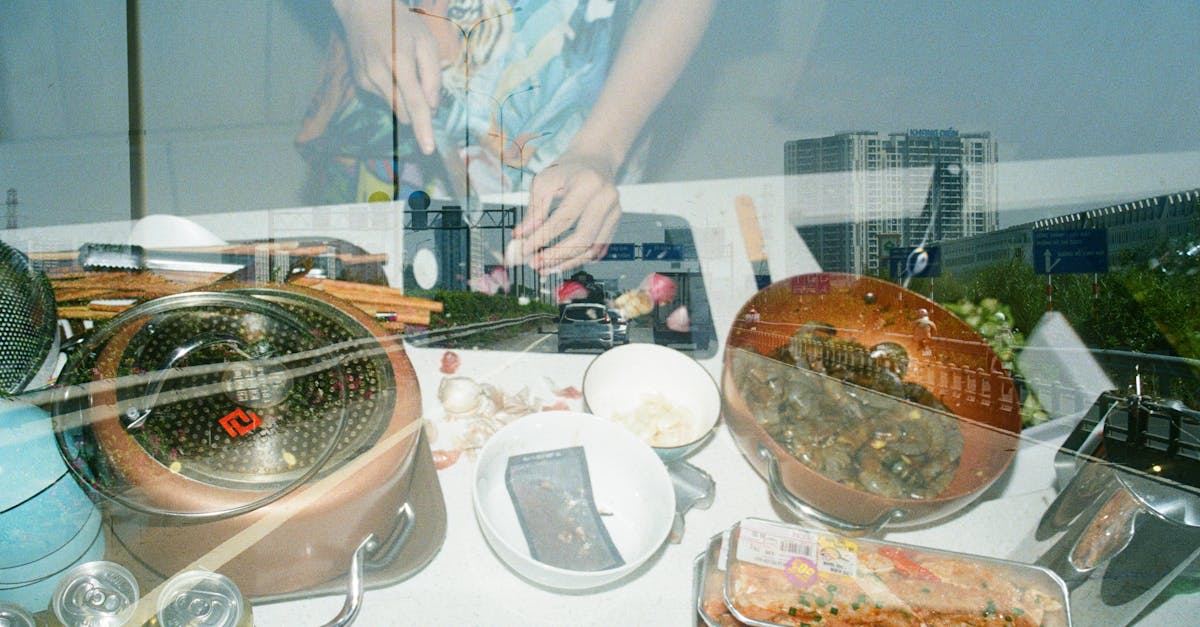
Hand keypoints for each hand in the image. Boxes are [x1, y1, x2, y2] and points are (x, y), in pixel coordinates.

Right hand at [333, 0, 441, 153]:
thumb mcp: (426, 42)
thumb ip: (433, 75)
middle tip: (423, 87)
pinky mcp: (359, 83)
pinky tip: (389, 69)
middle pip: (405, 113)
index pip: (414, 103)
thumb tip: (433, 106)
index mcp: (399, 63)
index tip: (428, 149)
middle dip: (418, 111)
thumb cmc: (401, 23)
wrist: (363, 10)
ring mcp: (366, 80)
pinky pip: (384, 98)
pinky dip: (392, 91)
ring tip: (403, 70)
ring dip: (405, 99)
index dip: (423, 128)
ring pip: (395, 108)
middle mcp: (379, 75)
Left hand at [513, 151, 621, 272]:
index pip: (563, 219)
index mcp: (588, 184)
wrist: (594, 160)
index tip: (523, 250)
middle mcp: (606, 198)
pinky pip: (598, 250)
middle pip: (583, 238)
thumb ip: (534, 210)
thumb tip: (521, 237)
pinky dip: (579, 260)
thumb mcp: (544, 182)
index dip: (542, 238)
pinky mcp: (615, 223)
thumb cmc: (566, 171)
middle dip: (556, 256)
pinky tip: (561, 263)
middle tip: (534, 264)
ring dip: (566, 263)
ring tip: (544, 268)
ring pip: (592, 249)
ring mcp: (615, 212)